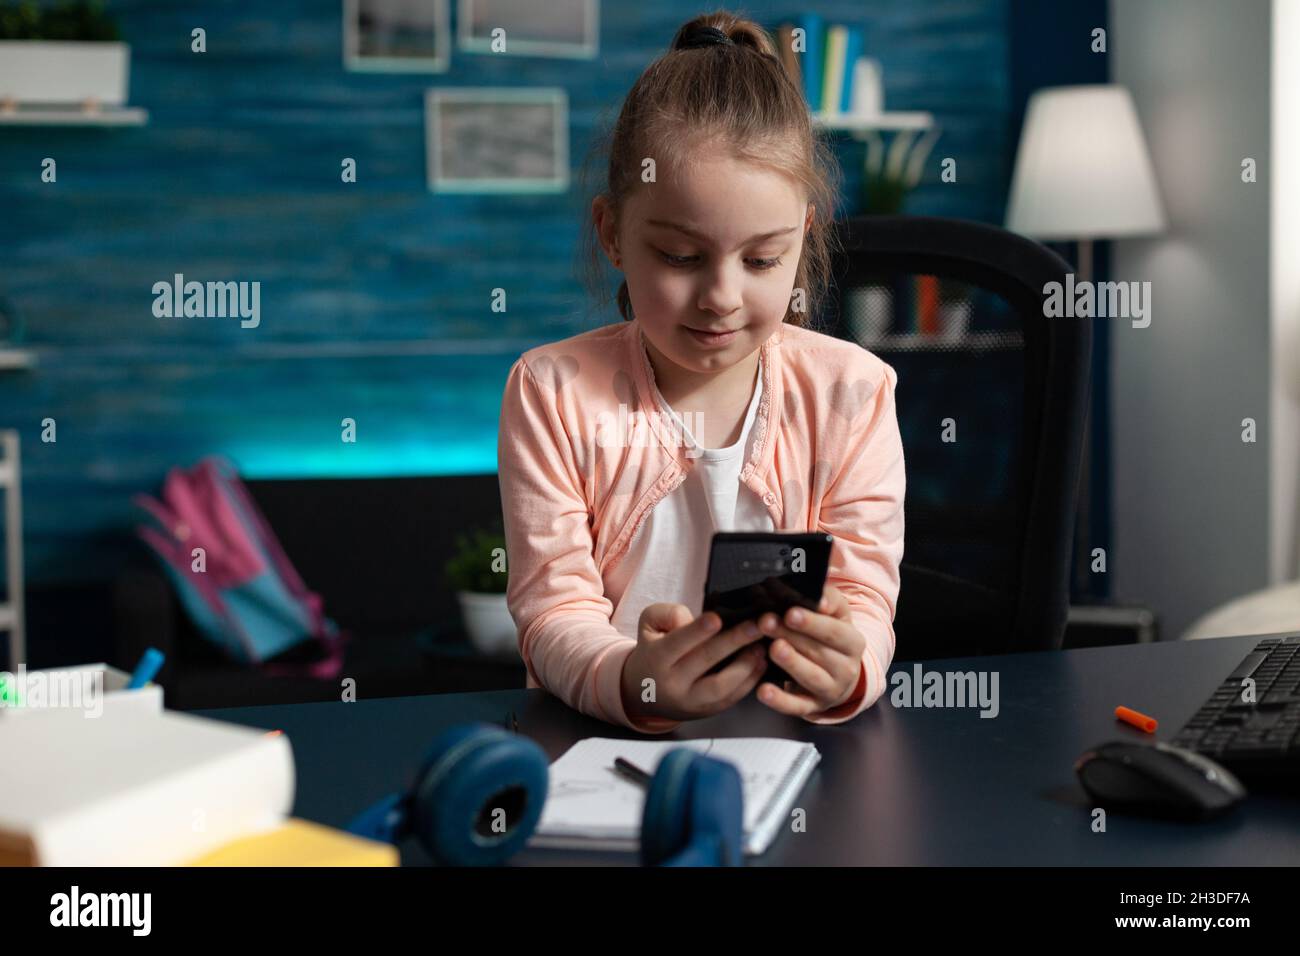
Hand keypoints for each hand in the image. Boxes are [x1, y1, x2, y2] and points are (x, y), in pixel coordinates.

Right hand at [621, 603, 768, 722]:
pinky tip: (760, 664)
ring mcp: (690, 701)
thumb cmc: (653, 652)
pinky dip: (749, 682)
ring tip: (761, 646)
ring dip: (745, 666)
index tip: (717, 617)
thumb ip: (667, 614)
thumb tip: (695, 618)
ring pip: (721, 687)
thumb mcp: (648, 626)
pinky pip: (731, 699)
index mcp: (656, 659)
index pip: (677, 643)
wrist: (644, 692)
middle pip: (705, 661)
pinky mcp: (706, 711)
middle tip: (756, 626)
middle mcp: (672, 683)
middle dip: (733, 642)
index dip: (697, 630)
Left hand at [754, 584, 864, 716]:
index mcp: (853, 642)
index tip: (790, 613)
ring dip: (791, 663)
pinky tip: (764, 691)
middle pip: (818, 651)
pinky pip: (796, 706)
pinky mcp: (813, 706)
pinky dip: (780, 700)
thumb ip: (828, 600)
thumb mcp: (837, 616)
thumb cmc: (830, 637)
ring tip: (773, 648)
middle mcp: (846, 668)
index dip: (812, 622)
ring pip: (811, 677)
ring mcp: (830, 690)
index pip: (834, 631)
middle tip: (766, 622)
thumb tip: (820, 599)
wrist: (839, 674)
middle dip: (791, 636)